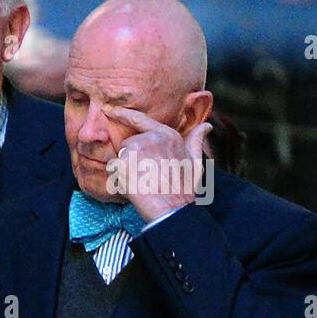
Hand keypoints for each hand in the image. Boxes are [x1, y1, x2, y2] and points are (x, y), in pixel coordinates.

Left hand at [102, 105, 211, 222]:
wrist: (171, 208)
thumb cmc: (183, 188)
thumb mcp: (195, 161)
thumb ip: (196, 140)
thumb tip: (207, 126)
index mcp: (167, 134)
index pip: (139, 120)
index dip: (122, 114)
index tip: (108, 109)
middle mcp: (150, 137)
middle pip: (128, 144)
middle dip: (132, 159)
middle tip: (148, 176)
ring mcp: (135, 149)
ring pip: (120, 157)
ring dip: (125, 169)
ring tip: (143, 182)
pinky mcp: (122, 163)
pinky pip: (113, 170)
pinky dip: (119, 180)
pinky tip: (134, 187)